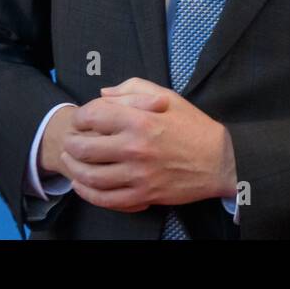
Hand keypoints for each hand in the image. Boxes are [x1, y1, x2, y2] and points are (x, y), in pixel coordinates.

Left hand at [57, 78, 236, 213]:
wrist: (219, 161)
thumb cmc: (193, 127)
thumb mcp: (168, 96)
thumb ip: (133, 89)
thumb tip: (103, 93)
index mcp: (139, 120)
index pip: (92, 116)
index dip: (81, 117)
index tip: (82, 120)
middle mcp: (135, 148)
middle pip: (83, 148)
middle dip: (71, 144)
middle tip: (70, 142)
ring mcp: (138, 175)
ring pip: (90, 177)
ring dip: (74, 169)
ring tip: (71, 162)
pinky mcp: (143, 196)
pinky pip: (105, 199)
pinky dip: (87, 193)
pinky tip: (82, 185)